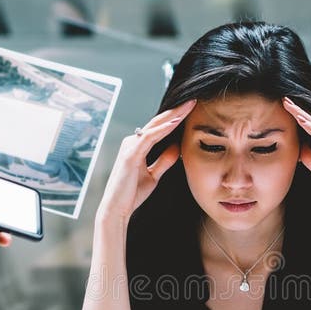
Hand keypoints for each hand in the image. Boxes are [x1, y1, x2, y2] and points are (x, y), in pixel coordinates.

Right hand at [97, 99, 195, 223]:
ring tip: (188, 106)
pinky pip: (149, 137)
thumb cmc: (131, 193)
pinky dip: (162, 129)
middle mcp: (132, 142)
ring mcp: (130, 146)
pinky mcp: (130, 154)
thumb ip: (164, 160)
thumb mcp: (153, 175)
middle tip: (193, 100)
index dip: (175, 118)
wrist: (117, 209)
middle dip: (176, 111)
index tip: (191, 110)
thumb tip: (176, 147)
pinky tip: (175, 123)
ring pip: (154, 126)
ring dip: (172, 115)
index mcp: (138, 146)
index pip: (159, 128)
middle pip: (158, 122)